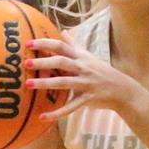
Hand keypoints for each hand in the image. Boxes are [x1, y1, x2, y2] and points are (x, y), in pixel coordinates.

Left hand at [25, 37, 142, 124]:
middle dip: (43, 62)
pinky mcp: (88, 99)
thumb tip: (63, 31)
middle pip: (61, 62)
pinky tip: (43, 117)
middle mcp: (82, 68)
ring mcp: (85, 84)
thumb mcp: (88, 56)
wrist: (122, 89)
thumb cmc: (102, 72)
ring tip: (29, 84)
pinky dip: (57, 113)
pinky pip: (70, 107)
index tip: (29, 43)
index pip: (61, 46)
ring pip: (63, 82)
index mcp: (81, 57)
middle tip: (26, 63)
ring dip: (45, 83)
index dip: (45, 43)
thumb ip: (74, 45)